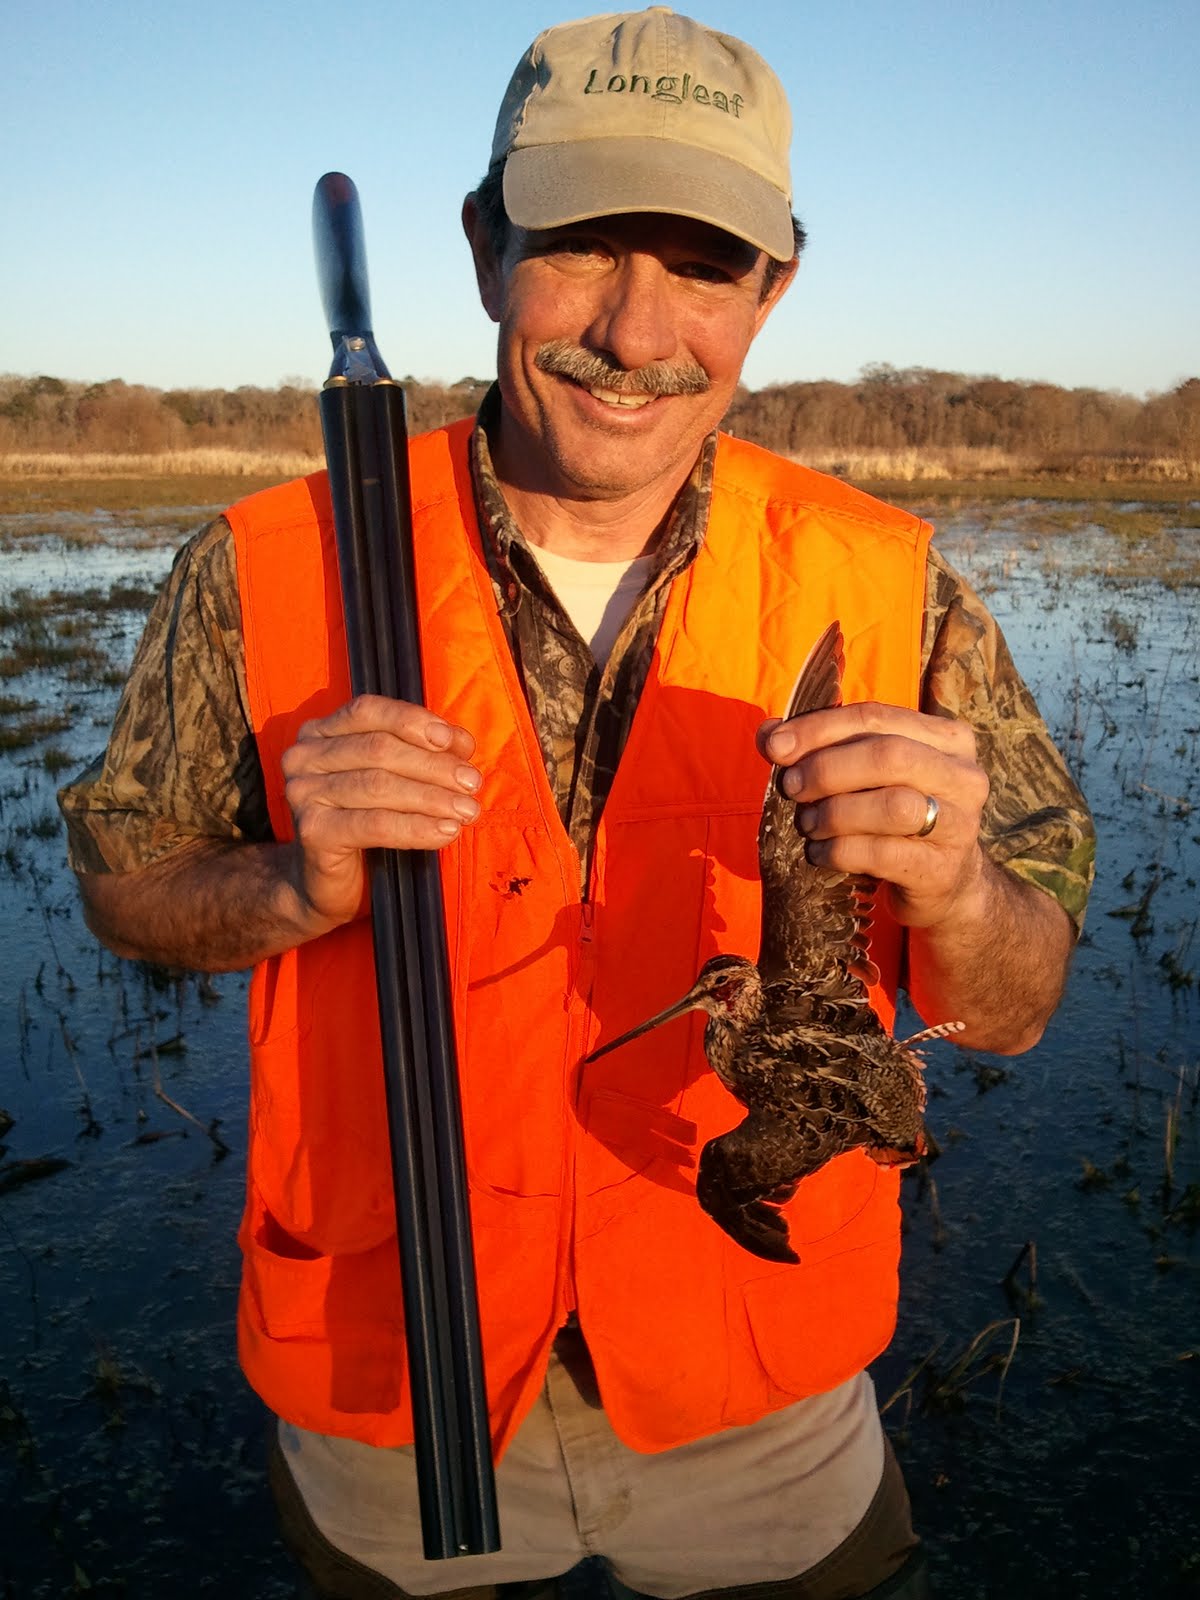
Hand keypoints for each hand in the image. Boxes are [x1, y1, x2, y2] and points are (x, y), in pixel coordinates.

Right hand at [280, 695, 481, 927]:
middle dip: (434, 766)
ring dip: (431, 797)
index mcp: (321, 732)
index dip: (414, 721)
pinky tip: (445, 832)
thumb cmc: (364, 822)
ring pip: (378, 785)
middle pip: (378, 749)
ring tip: (467, 810)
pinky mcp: (312, 830)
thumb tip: (461, 744)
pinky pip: (374, 824)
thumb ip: (422, 753)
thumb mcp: (393, 779)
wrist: (324, 883)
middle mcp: (304, 757)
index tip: (455, 742)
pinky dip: (416, 828)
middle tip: (472, 783)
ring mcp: (303, 793)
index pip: (369, 711)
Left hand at [758, 702, 989, 928]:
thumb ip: (823, 747)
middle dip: (828, 769)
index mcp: (947, 738)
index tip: (775, 746)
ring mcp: (960, 824)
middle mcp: (963, 776)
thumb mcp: (867, 776)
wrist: (943, 883)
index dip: (820, 728)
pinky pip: (882, 853)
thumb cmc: (895, 818)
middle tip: (792, 788)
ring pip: (892, 806)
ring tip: (808, 824)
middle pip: (888, 755)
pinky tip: (819, 854)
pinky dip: (840, 851)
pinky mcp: (942, 869)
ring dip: (835, 813)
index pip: (876, 716)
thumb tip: (769, 733)